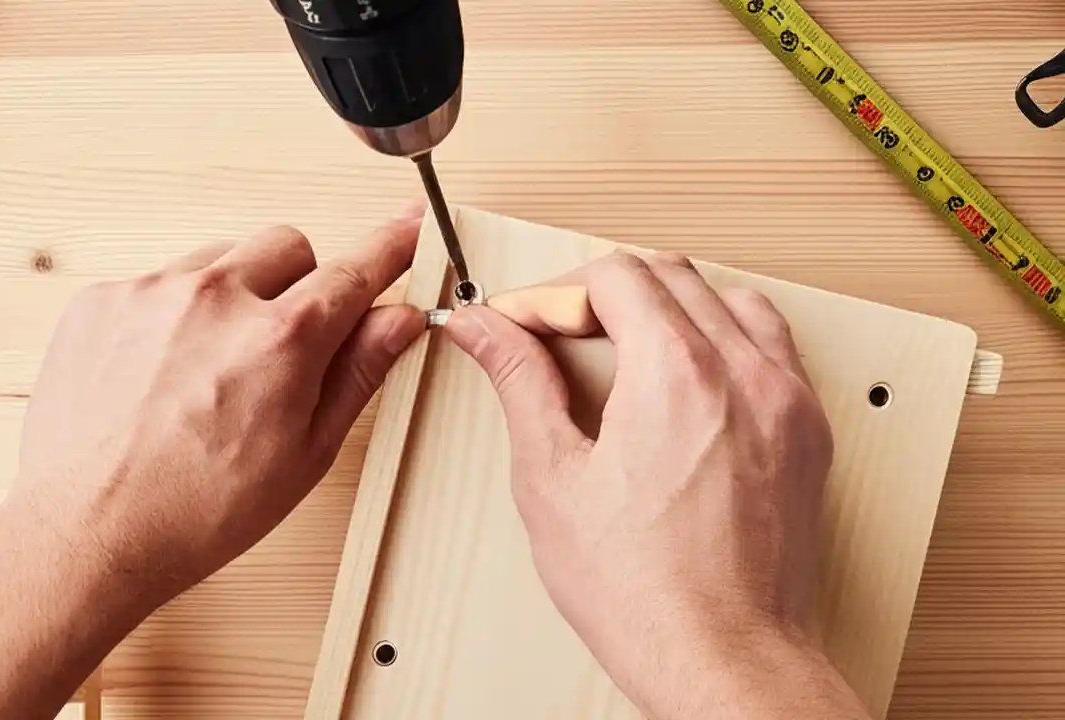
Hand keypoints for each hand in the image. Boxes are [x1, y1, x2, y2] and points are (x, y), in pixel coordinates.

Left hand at [14, 208, 425, 608]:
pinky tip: (162, 373)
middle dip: (300, 283)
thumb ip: (357, 373)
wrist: (87, 532)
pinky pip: (159, 280)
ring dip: (234, 294)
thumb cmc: (196, 512)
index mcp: (281, 339)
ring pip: (221, 258)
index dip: (391, 247)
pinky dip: (173, 313)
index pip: (356, 268)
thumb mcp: (305, 454)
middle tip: (285, 345)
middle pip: (288, 246)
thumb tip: (398, 320)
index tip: (409, 228)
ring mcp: (152, 292)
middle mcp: (217, 297)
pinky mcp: (102, 300)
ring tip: (213, 367)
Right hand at [446, 253, 867, 718]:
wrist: (723, 658)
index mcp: (674, 374)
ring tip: (627, 349)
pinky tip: (690, 381)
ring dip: (671, 306)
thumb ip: (520, 383)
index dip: (556, 293)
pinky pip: (772, 346)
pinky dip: (725, 340)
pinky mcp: (807, 433)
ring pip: (728, 299)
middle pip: (669, 274)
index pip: (614, 276)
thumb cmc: (645, 593)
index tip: (527, 324)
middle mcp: (742, 373)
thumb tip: (485, 330)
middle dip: (604, 292)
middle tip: (562, 336)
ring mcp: (785, 401)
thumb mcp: (553, 479)